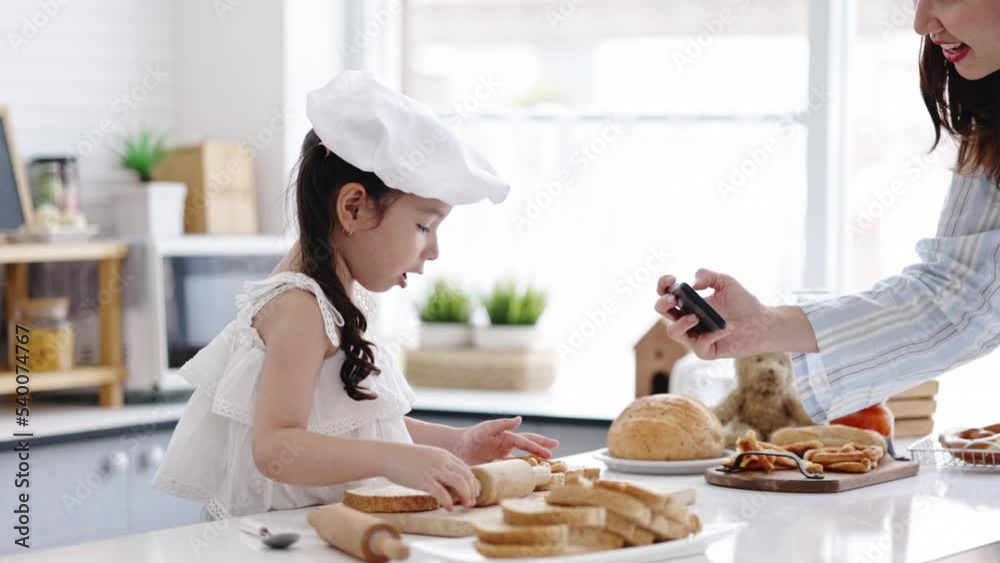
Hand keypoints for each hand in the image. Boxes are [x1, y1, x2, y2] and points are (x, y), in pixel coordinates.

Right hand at [382, 444, 479, 510]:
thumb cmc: (404, 458)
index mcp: (444, 455)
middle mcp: (441, 461)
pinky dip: (448, 501)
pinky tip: (449, 508)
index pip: (466, 468)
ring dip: (466, 495)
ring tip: (466, 505)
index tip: (473, 492)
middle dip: (472, 490)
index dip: (472, 482)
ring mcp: (433, 470)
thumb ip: (439, 466)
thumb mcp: (427, 457)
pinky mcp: (423, 480)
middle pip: (466, 475)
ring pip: (459, 482)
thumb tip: (448, 481)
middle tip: (472, 502)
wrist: (387, 456)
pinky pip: (441, 492)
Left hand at [450, 417, 559, 465]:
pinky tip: (526, 479)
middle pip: (527, 448)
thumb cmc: (470, 436)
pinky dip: (518, 475)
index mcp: (506, 438)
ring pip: (521, 461)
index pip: (525, 442)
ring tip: (546, 466)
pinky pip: (509, 472)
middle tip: (555, 451)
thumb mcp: (486, 428)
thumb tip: (520, 419)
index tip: (550, 452)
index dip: (538, 446)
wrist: (454, 448)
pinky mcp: (494, 469)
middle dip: (541, 448)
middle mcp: (506, 448)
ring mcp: (501, 459)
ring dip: (533, 463)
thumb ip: (501, 424)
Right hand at [653, 269, 775, 358]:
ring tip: (695, 317)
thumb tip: (693, 284)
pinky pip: (699, 345)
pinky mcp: (705, 351)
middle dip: (663, 304)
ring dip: (681, 324)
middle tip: (674, 298)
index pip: (665, 293)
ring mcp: (694, 336)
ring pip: (673, 332)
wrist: (762, 323)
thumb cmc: (743, 303)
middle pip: (662, 311)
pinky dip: (712, 335)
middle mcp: (687, 319)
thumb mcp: (726, 282)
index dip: (663, 285)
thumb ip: (710, 276)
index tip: (673, 278)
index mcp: (688, 303)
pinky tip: (726, 328)